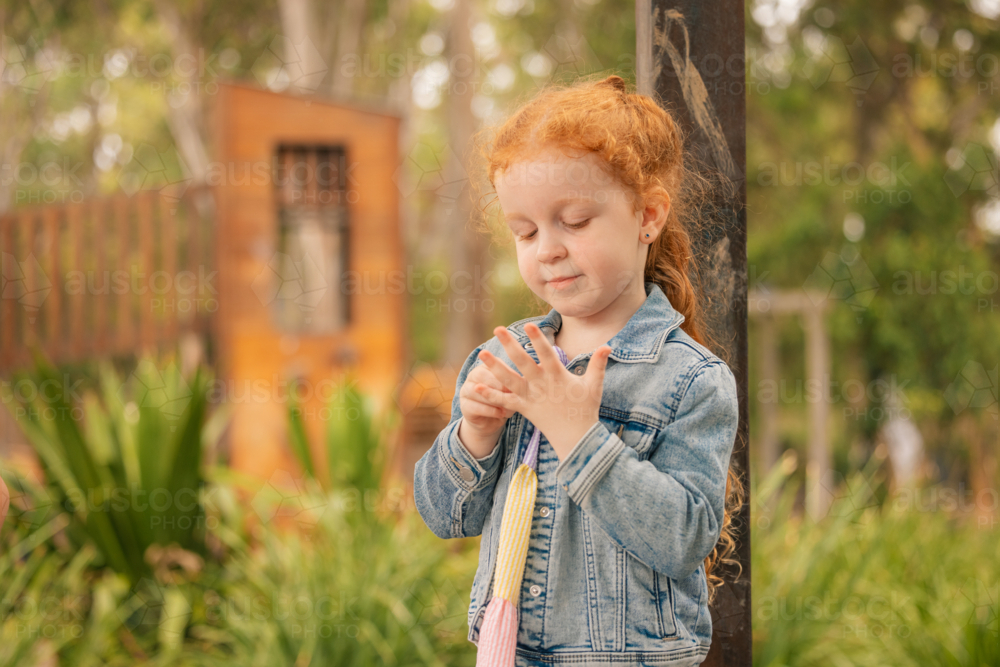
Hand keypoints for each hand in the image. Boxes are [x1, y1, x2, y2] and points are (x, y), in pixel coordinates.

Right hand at [457, 362, 516, 457]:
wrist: (492, 421)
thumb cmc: (505, 401)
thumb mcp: (511, 391)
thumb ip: (514, 384)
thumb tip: (524, 381)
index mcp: (486, 367)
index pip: (491, 364)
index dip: (503, 372)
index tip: (516, 380)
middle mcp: (473, 376)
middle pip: (479, 374)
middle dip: (495, 384)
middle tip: (508, 392)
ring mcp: (466, 390)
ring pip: (475, 390)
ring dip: (492, 399)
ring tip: (506, 406)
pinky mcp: (464, 406)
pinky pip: (474, 406)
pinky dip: (490, 411)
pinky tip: (501, 414)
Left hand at [475, 322, 612, 461]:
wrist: (576, 438)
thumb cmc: (586, 409)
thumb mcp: (594, 385)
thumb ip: (598, 364)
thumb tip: (607, 345)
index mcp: (558, 376)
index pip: (547, 354)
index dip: (538, 339)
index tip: (529, 324)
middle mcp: (542, 385)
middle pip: (523, 362)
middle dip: (510, 345)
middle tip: (497, 329)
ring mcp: (531, 397)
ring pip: (509, 380)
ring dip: (494, 366)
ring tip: (482, 353)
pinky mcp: (524, 409)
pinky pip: (505, 402)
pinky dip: (491, 395)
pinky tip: (477, 385)